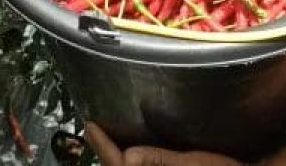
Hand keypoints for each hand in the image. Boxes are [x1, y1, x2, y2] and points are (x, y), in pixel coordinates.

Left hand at [84, 122, 249, 165]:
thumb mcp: (195, 163)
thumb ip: (161, 161)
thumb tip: (127, 157)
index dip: (102, 147)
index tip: (90, 125)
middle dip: (106, 154)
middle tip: (93, 130)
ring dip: (116, 158)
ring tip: (107, 137)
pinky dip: (132, 161)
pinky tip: (132, 148)